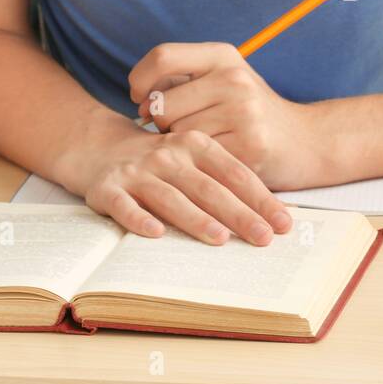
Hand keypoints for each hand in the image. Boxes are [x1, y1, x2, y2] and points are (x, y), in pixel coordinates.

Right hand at [73, 128, 293, 245]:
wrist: (99, 146)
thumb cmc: (161, 162)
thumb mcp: (194, 160)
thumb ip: (226, 182)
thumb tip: (275, 215)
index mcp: (196, 145)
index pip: (235, 173)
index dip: (260, 198)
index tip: (284, 223)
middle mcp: (168, 155)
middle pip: (208, 187)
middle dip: (239, 214)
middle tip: (264, 237)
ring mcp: (137, 171)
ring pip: (170, 197)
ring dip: (195, 218)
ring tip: (221, 238)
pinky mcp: (108, 188)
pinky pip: (124, 206)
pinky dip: (138, 218)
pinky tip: (155, 233)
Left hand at [128, 42, 331, 190]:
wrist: (306, 140)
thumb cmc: (250, 111)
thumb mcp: (221, 80)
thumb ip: (180, 80)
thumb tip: (140, 97)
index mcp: (223, 55)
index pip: (162, 57)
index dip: (140, 79)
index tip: (141, 98)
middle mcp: (234, 77)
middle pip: (162, 103)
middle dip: (161, 122)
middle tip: (181, 128)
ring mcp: (243, 111)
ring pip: (177, 133)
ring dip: (182, 144)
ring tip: (209, 141)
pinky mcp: (249, 146)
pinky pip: (199, 157)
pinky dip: (201, 162)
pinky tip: (220, 157)